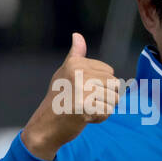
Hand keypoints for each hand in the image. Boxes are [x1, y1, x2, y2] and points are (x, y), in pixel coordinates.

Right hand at [21, 33, 118, 160]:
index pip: (110, 72)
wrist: (46, 125)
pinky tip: (84, 118)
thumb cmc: (59, 98)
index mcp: (75, 63)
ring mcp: (81, 88)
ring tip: (85, 109)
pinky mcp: (85, 105)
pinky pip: (108, 111)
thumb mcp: (65, 73)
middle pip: (115, 85)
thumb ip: (75, 55)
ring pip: (114, 98)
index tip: (83, 90)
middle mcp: (77, 72)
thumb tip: (77, 35)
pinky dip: (100, 118)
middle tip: (85, 102)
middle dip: (105, 97)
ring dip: (104, 108)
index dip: (102, 85)